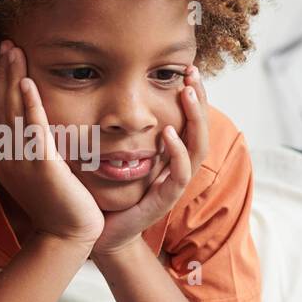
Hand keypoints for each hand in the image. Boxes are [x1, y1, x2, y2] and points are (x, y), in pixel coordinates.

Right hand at [0, 40, 103, 245]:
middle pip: (1, 106)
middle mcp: (6, 157)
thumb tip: (31, 127)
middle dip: (2, 72)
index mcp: (3, 158)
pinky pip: (33, 128)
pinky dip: (29, 104)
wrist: (67, 236)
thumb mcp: (38, 173)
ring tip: (13, 50)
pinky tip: (26, 82)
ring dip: (11, 77)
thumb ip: (31, 149)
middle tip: (5, 43)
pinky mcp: (42, 166)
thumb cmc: (58, 205)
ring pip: (13, 111)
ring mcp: (22, 161)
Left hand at [92, 64, 208, 256]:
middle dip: (199, 99)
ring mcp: (173, 184)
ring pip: (198, 147)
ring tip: (187, 93)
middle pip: (200, 128)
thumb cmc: (107, 191)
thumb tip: (105, 94)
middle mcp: (176, 167)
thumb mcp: (114, 152)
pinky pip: (180, 174)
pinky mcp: (164, 200)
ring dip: (194, 118)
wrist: (101, 232)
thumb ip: (117, 128)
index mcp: (169, 155)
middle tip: (192, 72)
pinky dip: (177, 152)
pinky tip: (169, 133)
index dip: (192, 95)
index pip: (190, 120)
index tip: (187, 68)